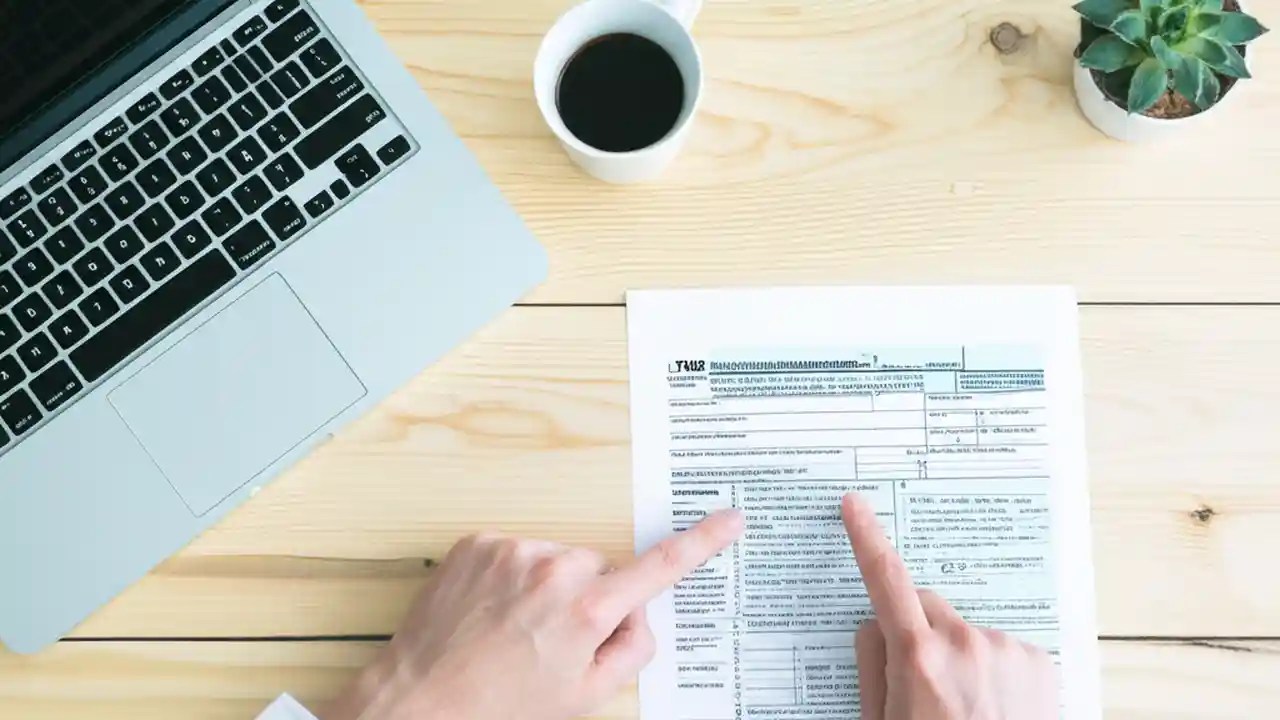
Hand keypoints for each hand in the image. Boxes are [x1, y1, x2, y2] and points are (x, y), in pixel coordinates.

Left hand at [324, 509, 744, 719]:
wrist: (421, 699)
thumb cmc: (499, 707)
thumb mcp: (585, 698)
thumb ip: (630, 651)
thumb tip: (638, 616)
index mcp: (588, 611)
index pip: (661, 567)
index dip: (702, 542)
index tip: (729, 519)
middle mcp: (554, 570)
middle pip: (597, 568)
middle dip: (586, 596)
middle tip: (553, 638)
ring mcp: (513, 551)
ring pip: (553, 558)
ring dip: (543, 585)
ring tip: (512, 628)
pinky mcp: (479, 543)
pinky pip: (514, 551)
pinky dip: (509, 576)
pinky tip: (491, 611)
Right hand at [842, 494, 1057, 719]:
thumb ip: (873, 667)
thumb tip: (875, 626)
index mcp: (919, 657)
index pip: (885, 581)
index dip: (866, 539)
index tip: (855, 506)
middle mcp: (965, 642)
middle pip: (925, 606)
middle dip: (914, 628)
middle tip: (915, 679)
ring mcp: (1007, 649)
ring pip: (964, 631)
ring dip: (957, 654)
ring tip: (963, 706)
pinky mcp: (1038, 661)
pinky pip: (1000, 648)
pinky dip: (992, 668)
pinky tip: (992, 707)